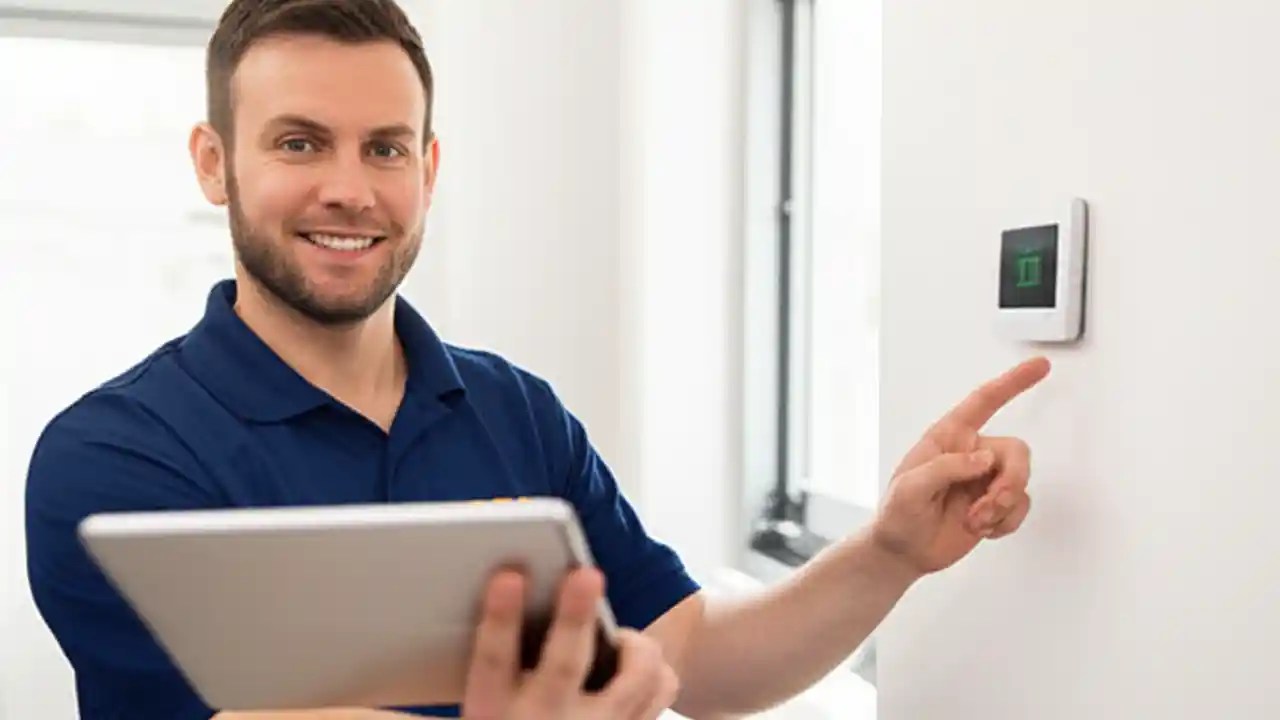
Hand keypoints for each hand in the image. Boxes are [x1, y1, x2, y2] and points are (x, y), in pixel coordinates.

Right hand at [462, 568, 678, 719]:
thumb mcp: (487, 706)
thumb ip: (497, 661)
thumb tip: (498, 590)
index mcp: (494, 707)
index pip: (492, 659)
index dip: (500, 617)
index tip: (509, 578)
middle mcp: (544, 719)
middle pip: (565, 665)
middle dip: (575, 618)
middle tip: (586, 576)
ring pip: (634, 677)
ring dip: (634, 643)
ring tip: (621, 638)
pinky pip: (660, 689)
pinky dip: (657, 669)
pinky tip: (638, 664)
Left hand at [870, 357, 1049, 575]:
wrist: (903, 552)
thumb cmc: (897, 514)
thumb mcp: (909, 487)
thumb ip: (945, 467)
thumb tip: (984, 459)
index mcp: (948, 438)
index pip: (984, 402)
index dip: (1012, 382)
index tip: (1039, 366)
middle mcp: (971, 454)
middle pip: (1016, 451)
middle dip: (1010, 480)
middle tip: (989, 506)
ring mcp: (985, 480)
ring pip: (1021, 481)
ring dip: (1003, 507)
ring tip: (976, 522)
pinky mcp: (994, 506)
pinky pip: (1020, 506)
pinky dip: (1006, 522)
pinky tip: (982, 530)